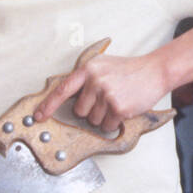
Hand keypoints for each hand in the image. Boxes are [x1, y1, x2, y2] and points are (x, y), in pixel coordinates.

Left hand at [34, 52, 170, 132]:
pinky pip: (106, 126)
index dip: (48, 105)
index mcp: (88, 70)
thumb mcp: (102, 66)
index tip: (38, 116)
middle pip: (79, 111)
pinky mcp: (118, 107)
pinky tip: (123, 108)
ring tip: (116, 101)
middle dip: (90, 111)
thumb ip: (84, 79)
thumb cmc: (127, 70)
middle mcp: (95, 81)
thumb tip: (65, 98)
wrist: (154, 71)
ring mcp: (106, 94)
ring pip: (93, 121)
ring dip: (103, 117)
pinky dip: (114, 122)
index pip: (62, 90)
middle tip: (105, 99)